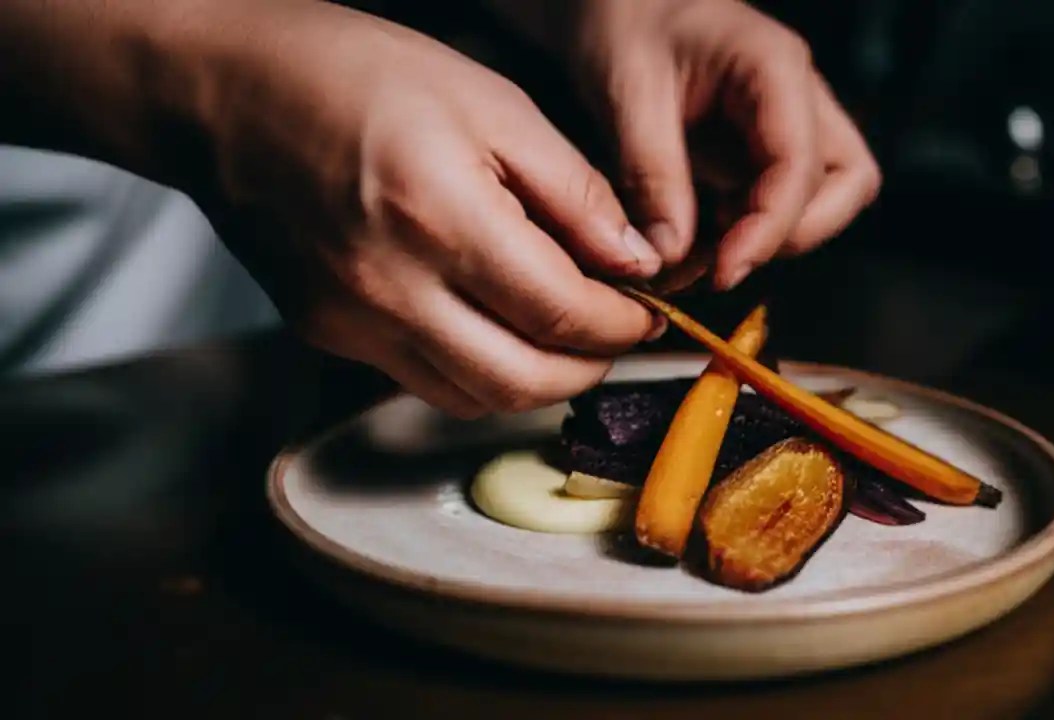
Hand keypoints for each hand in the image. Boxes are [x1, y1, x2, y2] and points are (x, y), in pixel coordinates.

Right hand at [185, 1, 663, 416]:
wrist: (222, 93)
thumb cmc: (355, 76)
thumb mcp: (490, 104)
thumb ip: (572, 191)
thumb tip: (632, 261)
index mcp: (442, 218)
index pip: (563, 313)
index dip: (623, 324)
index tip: (647, 310)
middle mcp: (392, 289)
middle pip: (523, 381)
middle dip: (590, 366)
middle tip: (617, 334)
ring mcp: (352, 323)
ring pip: (474, 397)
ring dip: (536, 380)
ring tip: (564, 334)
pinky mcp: (326, 334)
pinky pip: (423, 380)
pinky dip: (478, 370)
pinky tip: (495, 327)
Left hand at [562, 0, 881, 288]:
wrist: (615, 4)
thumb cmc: (622, 25)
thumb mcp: (626, 94)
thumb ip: (652, 176)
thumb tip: (670, 256)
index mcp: (774, 67)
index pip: (802, 164)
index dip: (770, 229)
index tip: (724, 272)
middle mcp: (798, 95)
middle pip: (848, 182)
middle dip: (792, 234)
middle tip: (723, 260)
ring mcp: (789, 121)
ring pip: (829, 194)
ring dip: (777, 236)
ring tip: (707, 251)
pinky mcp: (766, 146)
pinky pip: (784, 199)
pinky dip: (750, 231)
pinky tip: (698, 239)